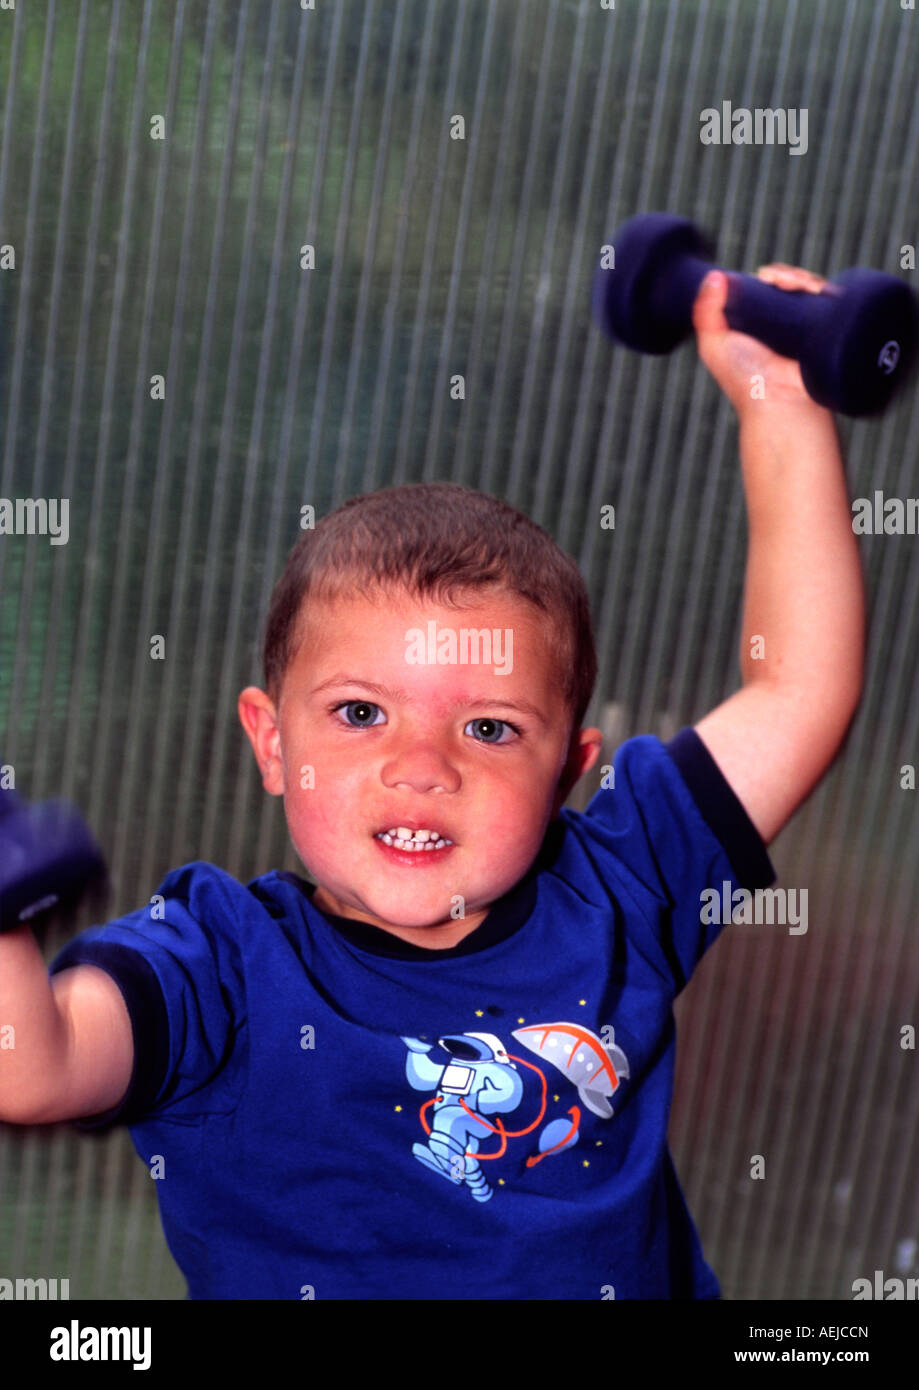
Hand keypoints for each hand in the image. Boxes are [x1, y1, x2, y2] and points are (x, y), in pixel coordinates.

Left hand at [692, 264, 830, 416]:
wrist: (779, 399)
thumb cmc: (744, 379)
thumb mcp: (713, 344)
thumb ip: (705, 311)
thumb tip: (714, 275)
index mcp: (751, 324)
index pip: (758, 288)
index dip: (761, 277)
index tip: (762, 277)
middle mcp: (777, 324)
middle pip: (784, 283)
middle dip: (782, 274)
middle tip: (778, 281)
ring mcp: (801, 327)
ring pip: (805, 289)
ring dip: (800, 278)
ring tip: (794, 285)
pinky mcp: (823, 330)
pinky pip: (827, 301)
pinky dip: (821, 289)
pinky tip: (812, 289)